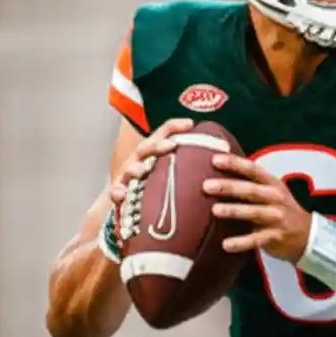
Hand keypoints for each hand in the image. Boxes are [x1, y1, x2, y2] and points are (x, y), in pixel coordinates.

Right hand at [102, 118, 195, 252]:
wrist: (129, 213)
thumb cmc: (157, 192)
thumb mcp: (172, 177)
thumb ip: (189, 168)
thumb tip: (220, 158)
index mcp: (153, 154)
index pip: (162, 135)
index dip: (174, 127)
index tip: (190, 124)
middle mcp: (139, 161)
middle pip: (146, 148)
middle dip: (157, 146)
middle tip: (170, 146)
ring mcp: (127, 177)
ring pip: (130, 168)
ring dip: (136, 168)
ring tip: (142, 170)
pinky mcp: (118, 195)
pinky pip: (115, 192)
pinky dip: (118, 192)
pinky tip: (122, 194)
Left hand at [205, 154, 312, 261]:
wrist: (307, 235)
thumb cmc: (280, 209)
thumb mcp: (271, 191)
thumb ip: (250, 182)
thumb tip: (220, 169)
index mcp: (272, 184)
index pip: (253, 170)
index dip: (235, 164)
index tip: (215, 160)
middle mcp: (275, 199)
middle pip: (251, 190)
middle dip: (229, 187)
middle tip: (206, 185)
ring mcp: (276, 218)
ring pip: (254, 213)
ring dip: (234, 211)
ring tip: (215, 210)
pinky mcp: (275, 237)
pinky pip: (256, 240)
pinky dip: (241, 243)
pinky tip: (226, 244)